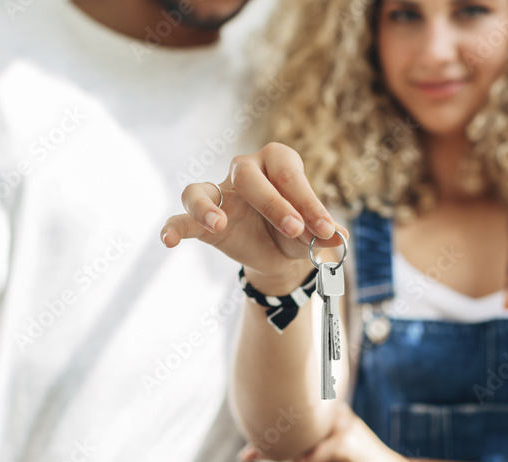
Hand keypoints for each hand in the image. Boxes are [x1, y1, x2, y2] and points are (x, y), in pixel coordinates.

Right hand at [161, 142, 347, 292]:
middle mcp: (245, 170)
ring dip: (206, 207)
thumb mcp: (315, 233)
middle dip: (274, 203)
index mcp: (278, 162)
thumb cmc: (298, 231)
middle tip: (295, 230)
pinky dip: (172, 228)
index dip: (308, 202)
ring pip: (201, 191)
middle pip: (248, 176)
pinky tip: (168, 241)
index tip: (326, 230)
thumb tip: (339, 238)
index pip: (289, 175)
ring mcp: (219, 194)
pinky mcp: (202, 220)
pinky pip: (181, 218)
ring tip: (218, 224)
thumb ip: (324, 233)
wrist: (279, 254)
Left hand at [248, 404, 417, 461]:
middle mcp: (331, 411)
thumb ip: (288, 450)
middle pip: (289, 437)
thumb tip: (246, 453)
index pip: (286, 422)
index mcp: (324, 410)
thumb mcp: (316, 458)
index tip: (245, 456)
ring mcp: (339, 424)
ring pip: (297, 451)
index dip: (264, 441)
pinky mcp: (345, 442)